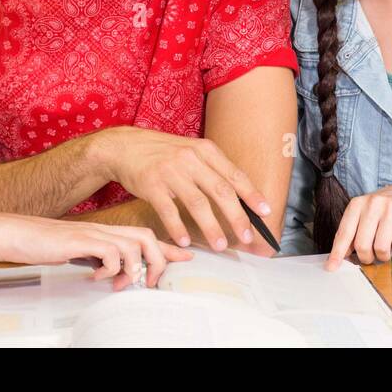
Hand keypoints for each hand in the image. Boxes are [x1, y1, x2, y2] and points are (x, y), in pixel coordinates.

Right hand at [0, 214, 191, 289]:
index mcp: (106, 231)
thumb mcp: (80, 252)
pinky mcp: (81, 240)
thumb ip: (100, 257)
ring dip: (133, 268)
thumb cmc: (46, 243)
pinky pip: (109, 252)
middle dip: (159, 259)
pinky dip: (109, 268)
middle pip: (147, 237)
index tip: (186, 257)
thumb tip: (116, 273)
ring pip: (133, 245)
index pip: (145, 236)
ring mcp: (93, 233)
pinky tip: (95, 275)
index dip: (168, 247)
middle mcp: (104, 229)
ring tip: (121, 283)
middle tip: (152, 282)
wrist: (17, 233)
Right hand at [91, 127, 270, 250]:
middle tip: (247, 237)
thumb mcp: (192, 152)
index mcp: (205, 150)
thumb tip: (240, 197)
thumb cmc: (164, 154)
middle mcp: (191, 159)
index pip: (235, 174)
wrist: (126, 146)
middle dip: (237, 216)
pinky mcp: (151, 184)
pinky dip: (178, 227)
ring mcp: (171, 171)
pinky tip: (185, 241)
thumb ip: (213, 170)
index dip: (252, 194)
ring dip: (211, 226)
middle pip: (220, 190)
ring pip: (197, 202)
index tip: (266, 212)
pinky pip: (169, 210)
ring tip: (220, 245)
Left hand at [325, 184, 391, 269]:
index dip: (337, 253)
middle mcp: (373, 203)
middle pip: (363, 245)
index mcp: (357, 204)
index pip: (344, 233)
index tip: (331, 267)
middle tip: (371, 257)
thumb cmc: (384, 210)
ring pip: (381, 247)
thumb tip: (341, 257)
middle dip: (366, 258)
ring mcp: (391, 206)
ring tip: (385, 248)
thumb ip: (352, 232)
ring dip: (383, 255)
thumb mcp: (365, 214)